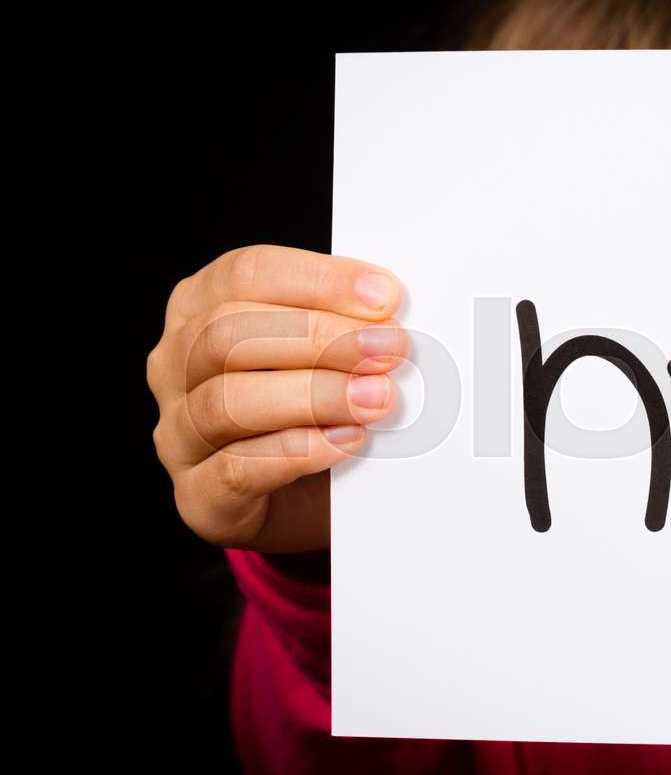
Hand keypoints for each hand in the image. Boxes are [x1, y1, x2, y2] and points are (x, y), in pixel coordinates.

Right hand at [148, 245, 406, 552]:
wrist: (305, 500)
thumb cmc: (314, 410)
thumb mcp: (327, 356)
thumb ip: (345, 326)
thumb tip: (391, 311)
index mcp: (199, 309)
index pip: (244, 274)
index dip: (318, 280)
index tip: (385, 296)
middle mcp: (175, 366)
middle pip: (228, 334)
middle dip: (321, 338)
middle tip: (391, 348)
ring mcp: (178, 434)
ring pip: (227, 402)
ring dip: (314, 396)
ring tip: (377, 398)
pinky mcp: (198, 497)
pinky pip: (234, 470)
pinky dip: (296, 452)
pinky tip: (346, 441)